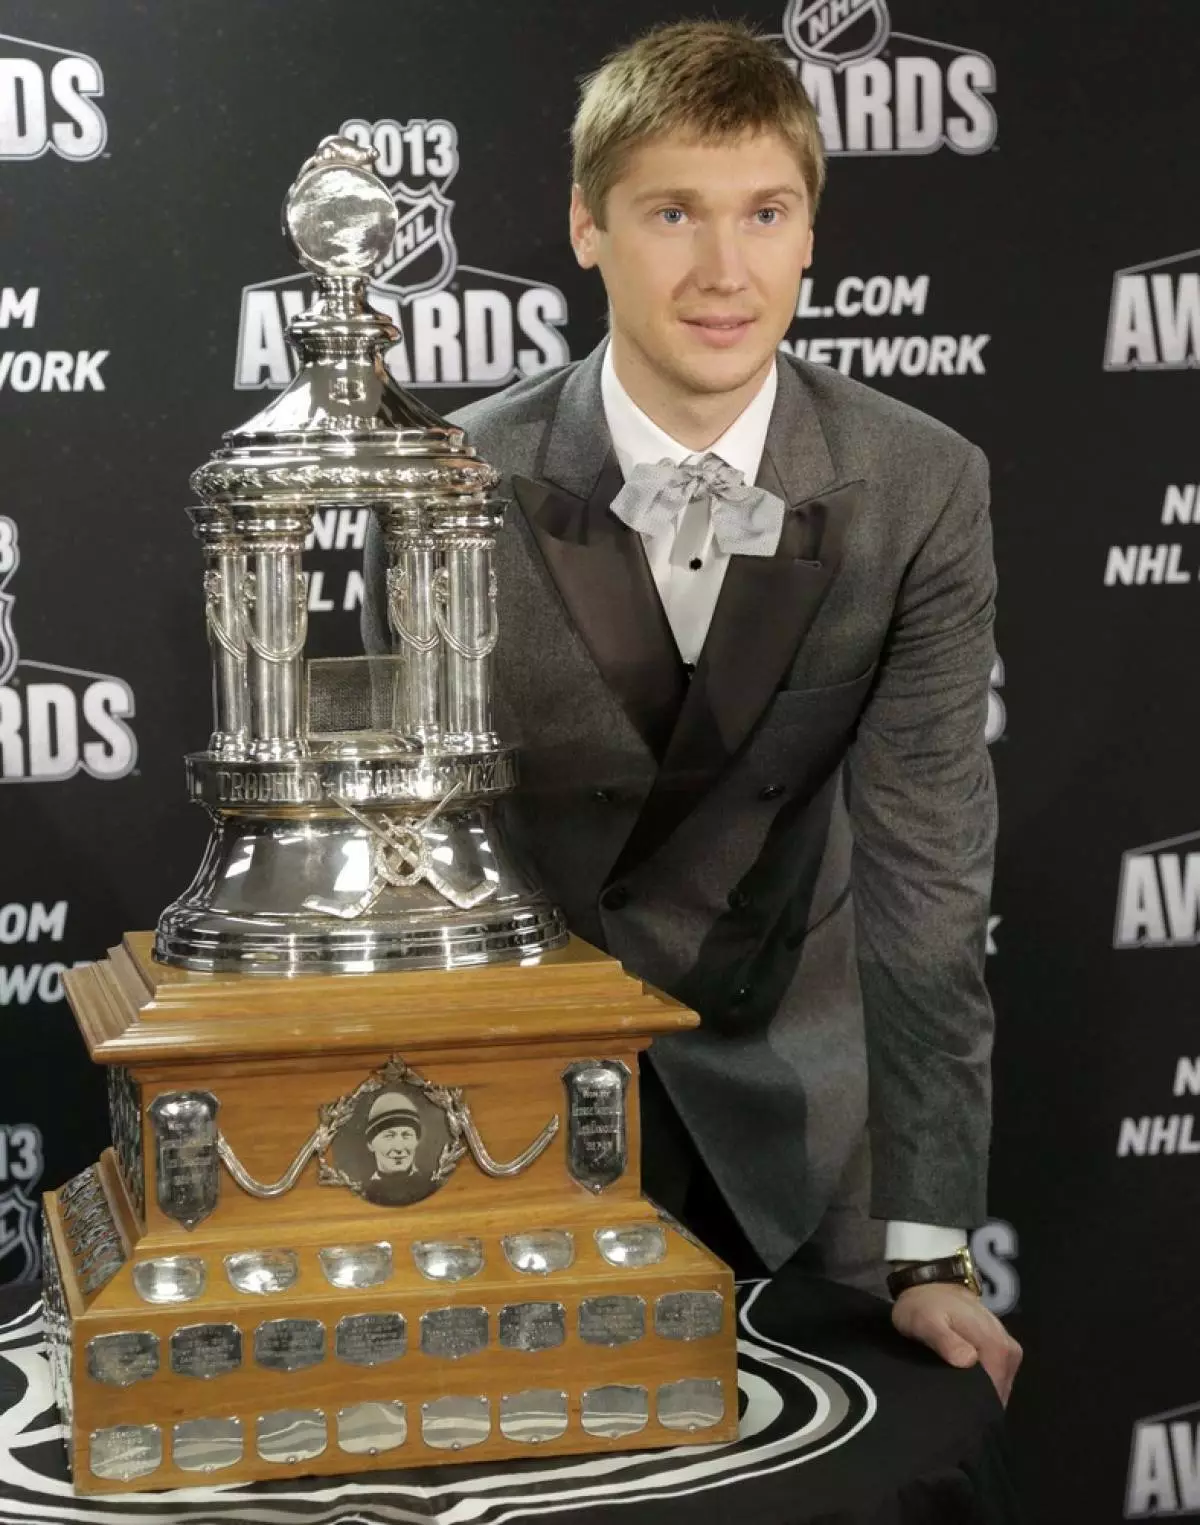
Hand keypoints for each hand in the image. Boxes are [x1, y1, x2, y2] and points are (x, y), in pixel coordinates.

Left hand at [891, 1283, 1022, 1404]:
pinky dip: (982, 1381)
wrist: (929, 1282)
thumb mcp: (926, 1322)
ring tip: (954, 1390)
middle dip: (977, 1399)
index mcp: (996, 1347)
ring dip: (979, 1390)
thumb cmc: (925, 1305)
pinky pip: (996, 1375)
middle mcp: (1009, 1349)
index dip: (974, 1404)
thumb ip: (945, 1341)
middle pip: (998, 1391)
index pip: (995, 1394)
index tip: (955, 1407)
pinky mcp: (1001, 1346)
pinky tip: (963, 1381)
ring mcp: (1007, 1347)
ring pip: (998, 1385)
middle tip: (950, 1398)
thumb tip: (969, 1361)